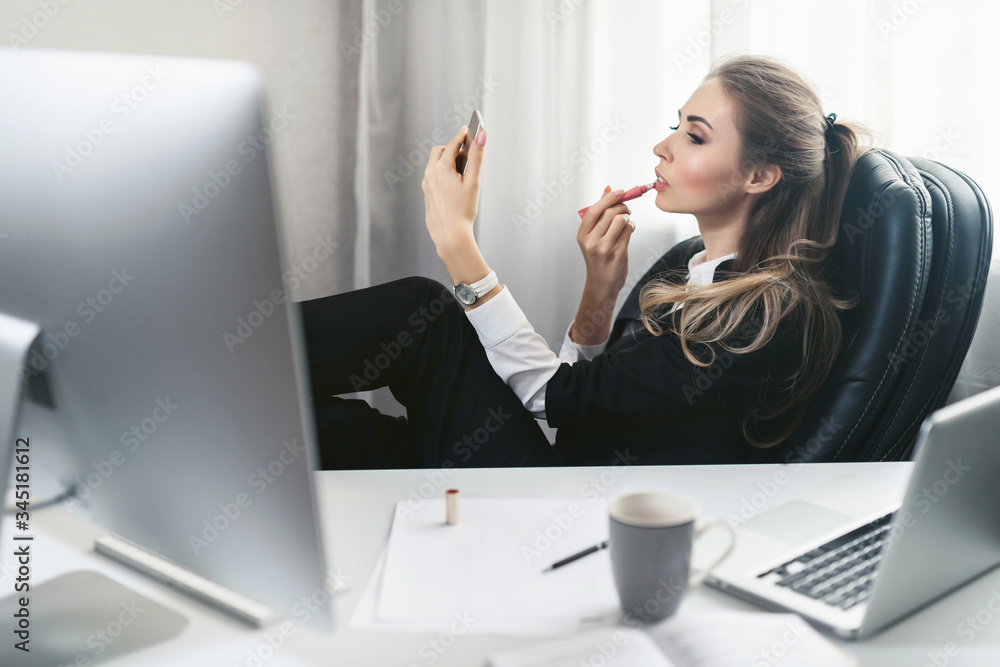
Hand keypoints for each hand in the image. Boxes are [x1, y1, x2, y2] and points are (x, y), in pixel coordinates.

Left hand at [422, 125, 487, 260]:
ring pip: (435, 164)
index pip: (452, 144)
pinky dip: (442, 174)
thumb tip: (482, 135)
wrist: (450, 235)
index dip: (462, 136)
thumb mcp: (474, 181)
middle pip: (440, 151)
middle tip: (466, 154)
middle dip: (452, 149)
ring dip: (446, 161)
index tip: (468, 130)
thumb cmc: (463, 210)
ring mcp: (426, 184)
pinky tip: (453, 186)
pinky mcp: (426, 194)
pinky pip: (433, 176)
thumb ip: (477, 156)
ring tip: (461, 172)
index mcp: (441, 167)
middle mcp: (430, 173)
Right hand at [577, 186, 633, 296]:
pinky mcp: (618, 253)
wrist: (602, 284)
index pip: (594, 210)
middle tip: (627, 209)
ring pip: (621, 219)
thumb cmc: (598, 257)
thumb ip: (599, 213)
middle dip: (623, 206)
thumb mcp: (592, 237)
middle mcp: (591, 241)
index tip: (620, 192)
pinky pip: (629, 230)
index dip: (608, 198)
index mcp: (582, 235)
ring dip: (628, 217)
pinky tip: (629, 230)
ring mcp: (604, 248)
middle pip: (610, 212)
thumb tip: (608, 189)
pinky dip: (632, 226)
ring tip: (627, 222)